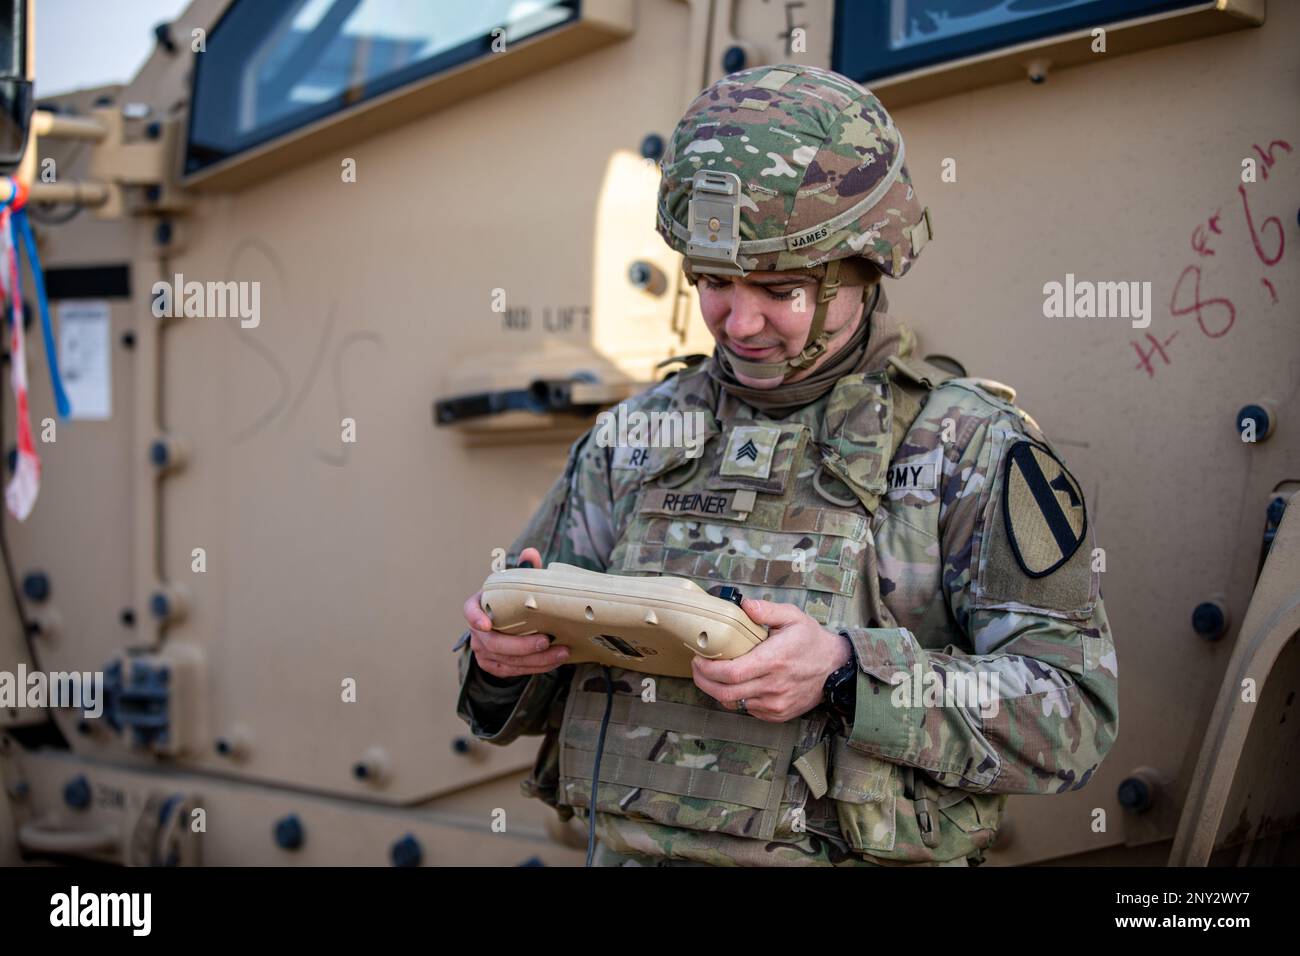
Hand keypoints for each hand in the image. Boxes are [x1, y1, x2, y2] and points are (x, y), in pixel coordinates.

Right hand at [463, 547, 570, 678]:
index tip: (487, 625)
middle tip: (546, 641)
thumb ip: (523, 570)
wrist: (506, 626)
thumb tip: (531, 554)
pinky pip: (513, 671)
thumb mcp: (515, 585)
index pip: (470, 611)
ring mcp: (483, 651)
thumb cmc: (511, 601)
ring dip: (536, 659)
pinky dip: (535, 668)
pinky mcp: (493, 666)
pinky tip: (552, 662)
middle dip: (522, 645)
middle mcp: (478, 632)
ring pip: (508, 661)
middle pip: (494, 643)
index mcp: (478, 607)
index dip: (476, 618)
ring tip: (561, 652)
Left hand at [691, 597, 850, 722]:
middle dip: (703, 681)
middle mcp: (773, 686)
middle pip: (726, 692)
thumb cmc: (811, 641)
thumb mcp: (793, 617)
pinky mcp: (777, 714)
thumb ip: (767, 610)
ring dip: (717, 690)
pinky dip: (736, 698)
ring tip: (712, 675)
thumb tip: (745, 605)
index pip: (731, 673)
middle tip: (697, 668)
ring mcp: (775, 703)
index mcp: (774, 660)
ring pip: (734, 703)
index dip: (708, 669)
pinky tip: (737, 684)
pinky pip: (747, 709)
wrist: (835, 669)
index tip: (698, 658)